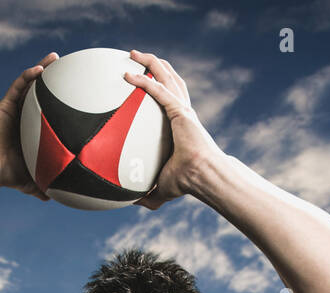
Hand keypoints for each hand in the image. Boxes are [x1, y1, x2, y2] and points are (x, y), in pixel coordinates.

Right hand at [0, 52, 59, 199]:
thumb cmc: (5, 176)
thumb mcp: (31, 181)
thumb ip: (44, 186)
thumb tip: (58, 198)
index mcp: (30, 132)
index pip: (47, 113)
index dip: (58, 103)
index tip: (74, 95)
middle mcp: (22, 120)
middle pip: (40, 95)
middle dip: (53, 81)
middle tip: (69, 69)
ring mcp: (12, 112)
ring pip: (29, 86)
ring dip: (42, 71)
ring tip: (56, 59)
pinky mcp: (2, 107)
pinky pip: (16, 88)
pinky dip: (27, 77)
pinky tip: (40, 69)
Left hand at [122, 49, 224, 209]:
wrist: (202, 177)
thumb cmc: (187, 183)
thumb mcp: (161, 189)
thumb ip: (147, 193)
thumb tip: (129, 202)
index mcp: (182, 124)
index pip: (172, 99)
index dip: (160, 85)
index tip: (145, 79)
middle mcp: (184, 112)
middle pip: (170, 79)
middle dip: (155, 65)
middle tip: (136, 57)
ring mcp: (183, 109)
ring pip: (167, 76)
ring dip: (150, 62)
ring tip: (133, 53)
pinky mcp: (180, 112)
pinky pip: (158, 90)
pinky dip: (144, 80)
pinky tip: (127, 75)